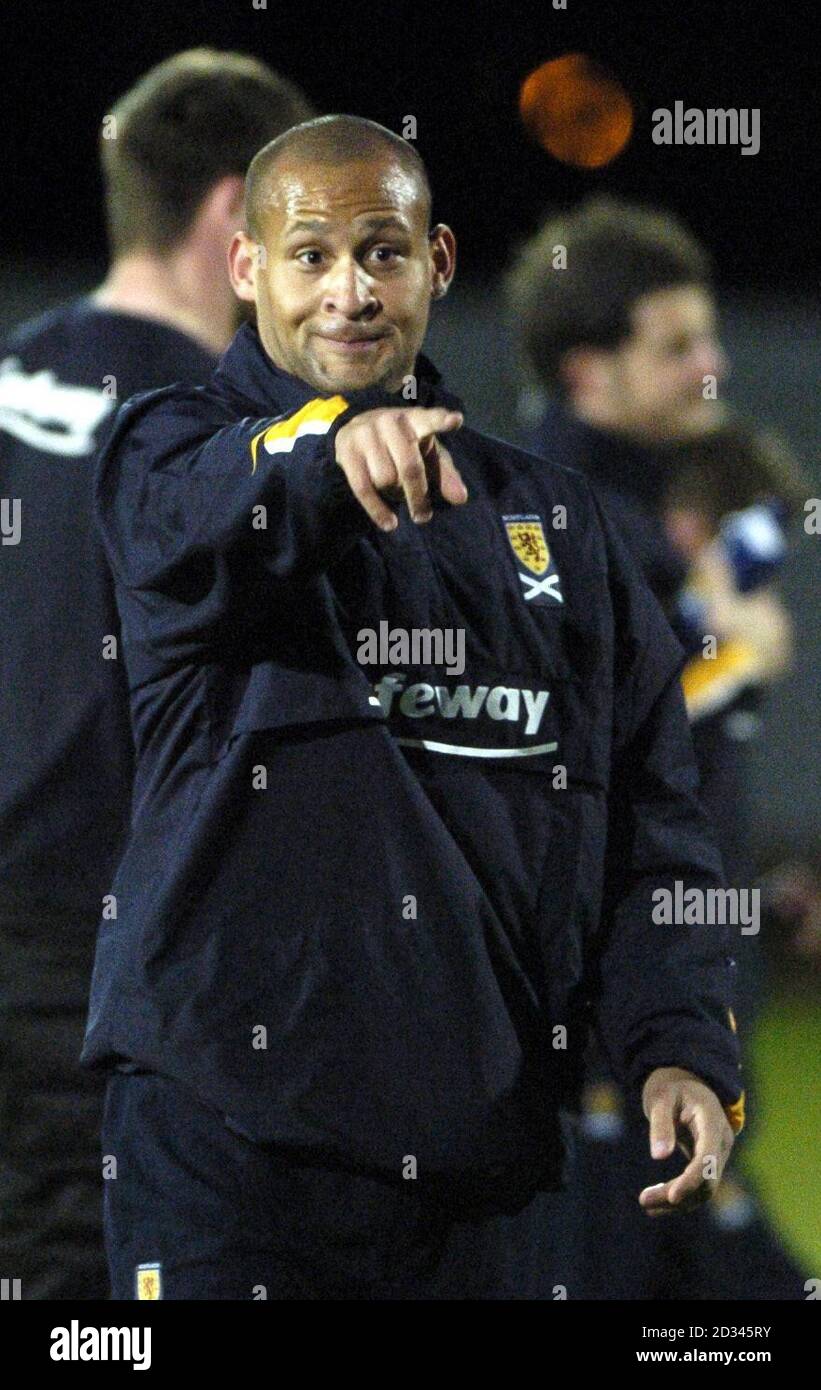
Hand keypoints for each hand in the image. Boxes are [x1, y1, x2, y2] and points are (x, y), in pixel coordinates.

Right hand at [334, 406, 466, 530]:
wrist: (358, 430)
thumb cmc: (404, 445)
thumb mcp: (428, 456)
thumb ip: (446, 476)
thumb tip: (461, 499)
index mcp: (415, 419)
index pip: (430, 419)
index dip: (442, 420)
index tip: (456, 420)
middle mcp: (390, 421)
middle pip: (409, 468)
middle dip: (418, 496)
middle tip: (423, 516)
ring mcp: (366, 434)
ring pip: (385, 480)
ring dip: (394, 494)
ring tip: (396, 491)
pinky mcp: (347, 450)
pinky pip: (363, 488)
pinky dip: (378, 510)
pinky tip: (390, 524)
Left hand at [639, 1066, 734, 1215]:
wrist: (687, 1082)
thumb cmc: (671, 1087)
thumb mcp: (660, 1098)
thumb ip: (660, 1124)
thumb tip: (659, 1157)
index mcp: (712, 1120)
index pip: (707, 1157)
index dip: (692, 1179)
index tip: (672, 1196)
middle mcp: (721, 1140)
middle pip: (706, 1179)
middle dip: (678, 1195)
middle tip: (643, 1200)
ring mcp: (719, 1153)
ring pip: (704, 1188)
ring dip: (677, 1201)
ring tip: (646, 1203)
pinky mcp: (710, 1161)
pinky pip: (699, 1185)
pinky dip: (680, 1196)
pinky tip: (656, 1203)